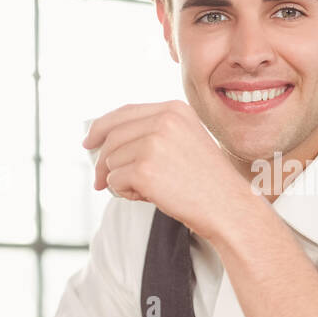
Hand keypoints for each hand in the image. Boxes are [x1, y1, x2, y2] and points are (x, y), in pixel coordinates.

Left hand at [82, 100, 260, 241]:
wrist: (228, 207)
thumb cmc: (207, 181)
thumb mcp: (187, 141)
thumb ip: (154, 132)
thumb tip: (107, 142)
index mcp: (174, 109)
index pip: (124, 112)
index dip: (101, 127)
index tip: (89, 142)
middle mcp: (163, 120)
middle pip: (112, 137)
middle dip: (101, 161)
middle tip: (98, 181)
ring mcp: (153, 144)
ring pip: (111, 160)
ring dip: (119, 180)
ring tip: (145, 191)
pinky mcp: (144, 170)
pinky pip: (115, 181)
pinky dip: (124, 193)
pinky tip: (147, 197)